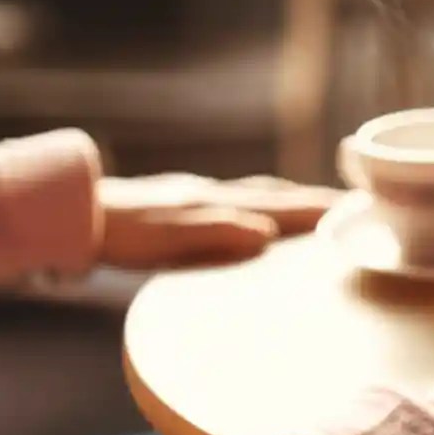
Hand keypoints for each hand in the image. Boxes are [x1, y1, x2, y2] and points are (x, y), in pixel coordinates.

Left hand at [98, 174, 337, 268]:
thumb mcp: (170, 239)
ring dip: (293, 200)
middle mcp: (214, 195)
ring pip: (260, 196)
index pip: (281, 205)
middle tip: (355, 206)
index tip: (358, 209)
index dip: (320, 208)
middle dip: (317, 201)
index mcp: (218, 204)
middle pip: (277, 196)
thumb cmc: (122, 234)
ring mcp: (200, 197)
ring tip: (319, 206)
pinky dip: (265, 205)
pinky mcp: (185, 204)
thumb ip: (218, 233)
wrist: (75, 214)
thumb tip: (266, 233)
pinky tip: (259, 214)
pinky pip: (240, 202)